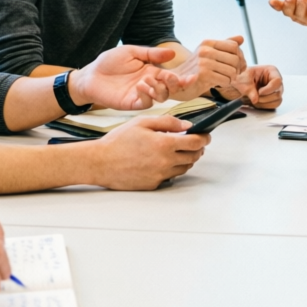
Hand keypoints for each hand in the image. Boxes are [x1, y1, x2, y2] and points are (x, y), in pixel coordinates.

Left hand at [73, 45, 193, 110]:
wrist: (90, 75)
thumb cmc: (109, 62)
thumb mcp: (132, 52)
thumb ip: (151, 53)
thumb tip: (172, 53)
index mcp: (152, 71)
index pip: (171, 76)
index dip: (182, 77)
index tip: (192, 76)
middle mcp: (149, 84)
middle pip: (170, 88)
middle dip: (174, 84)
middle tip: (173, 78)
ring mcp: (141, 95)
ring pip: (160, 97)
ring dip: (159, 89)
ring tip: (147, 79)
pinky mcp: (131, 103)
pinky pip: (145, 103)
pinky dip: (147, 96)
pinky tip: (140, 86)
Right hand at [88, 116, 210, 189]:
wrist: (100, 163)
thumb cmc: (118, 141)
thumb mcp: (142, 122)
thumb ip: (168, 122)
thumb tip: (186, 126)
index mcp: (164, 144)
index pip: (196, 142)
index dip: (204, 138)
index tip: (206, 135)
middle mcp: (165, 162)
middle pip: (194, 156)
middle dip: (197, 148)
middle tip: (195, 142)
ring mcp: (160, 175)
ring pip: (184, 168)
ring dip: (186, 159)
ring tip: (178, 150)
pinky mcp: (154, 184)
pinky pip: (170, 176)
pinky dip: (172, 168)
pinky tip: (163, 160)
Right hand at [175, 37, 245, 95]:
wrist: (178, 82)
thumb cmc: (196, 69)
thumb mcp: (210, 53)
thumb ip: (226, 45)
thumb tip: (241, 38)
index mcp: (207, 43)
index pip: (234, 46)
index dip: (239, 57)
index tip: (238, 65)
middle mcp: (205, 50)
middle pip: (235, 59)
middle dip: (237, 69)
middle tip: (232, 74)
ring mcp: (203, 62)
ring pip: (232, 71)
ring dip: (231, 78)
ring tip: (224, 78)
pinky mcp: (203, 75)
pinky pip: (226, 80)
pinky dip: (225, 84)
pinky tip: (218, 83)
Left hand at [226, 64, 283, 109]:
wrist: (239, 83)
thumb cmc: (243, 77)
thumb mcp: (243, 79)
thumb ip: (249, 89)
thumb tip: (255, 99)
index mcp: (271, 71)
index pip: (277, 81)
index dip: (269, 89)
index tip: (259, 92)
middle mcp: (275, 82)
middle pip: (278, 93)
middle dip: (265, 97)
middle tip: (255, 96)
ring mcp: (275, 91)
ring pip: (277, 101)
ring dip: (264, 103)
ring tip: (254, 99)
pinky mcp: (273, 99)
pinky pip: (273, 106)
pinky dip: (264, 106)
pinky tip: (257, 102)